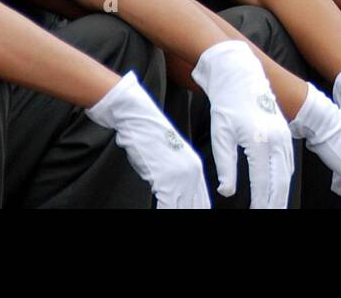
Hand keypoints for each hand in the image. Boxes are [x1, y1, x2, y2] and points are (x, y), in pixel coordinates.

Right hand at [85, 71, 210, 208]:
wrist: (138, 117)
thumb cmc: (147, 140)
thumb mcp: (167, 163)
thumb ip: (175, 181)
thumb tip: (172, 200)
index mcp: (196, 169)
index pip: (202, 202)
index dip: (196, 210)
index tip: (188, 213)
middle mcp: (194, 173)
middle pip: (196, 206)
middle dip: (188, 213)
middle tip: (177, 222)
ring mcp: (181, 177)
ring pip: (183, 209)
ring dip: (173, 211)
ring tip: (164, 209)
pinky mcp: (167, 179)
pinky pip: (168, 208)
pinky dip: (164, 212)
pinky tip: (157, 211)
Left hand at [191, 40, 294, 207]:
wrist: (240, 71)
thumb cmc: (227, 102)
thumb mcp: (220, 134)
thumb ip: (225, 165)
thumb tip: (227, 191)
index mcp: (259, 141)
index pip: (263, 183)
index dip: (260, 203)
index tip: (256, 214)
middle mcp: (276, 139)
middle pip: (281, 181)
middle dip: (275, 202)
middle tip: (268, 214)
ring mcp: (283, 134)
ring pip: (287, 172)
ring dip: (282, 192)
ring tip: (273, 207)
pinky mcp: (284, 130)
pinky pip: (288, 160)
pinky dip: (285, 177)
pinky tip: (279, 186)